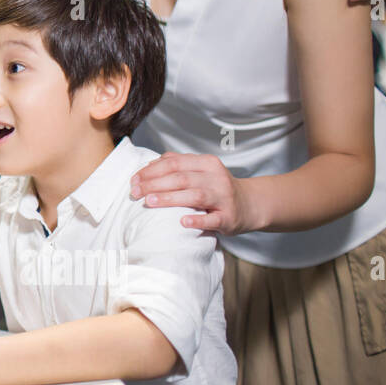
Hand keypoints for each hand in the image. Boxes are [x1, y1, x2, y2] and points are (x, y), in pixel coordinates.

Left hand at [130, 152, 262, 234]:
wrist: (251, 204)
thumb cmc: (217, 187)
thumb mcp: (201, 170)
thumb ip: (177, 164)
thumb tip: (148, 165)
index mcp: (206, 163)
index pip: (174, 163)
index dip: (151, 171)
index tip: (133, 180)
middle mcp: (216, 178)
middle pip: (180, 178)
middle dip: (154, 184)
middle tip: (135, 192)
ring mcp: (223, 197)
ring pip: (194, 195)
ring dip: (170, 198)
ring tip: (149, 202)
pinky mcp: (229, 217)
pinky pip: (212, 219)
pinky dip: (197, 220)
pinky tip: (182, 221)